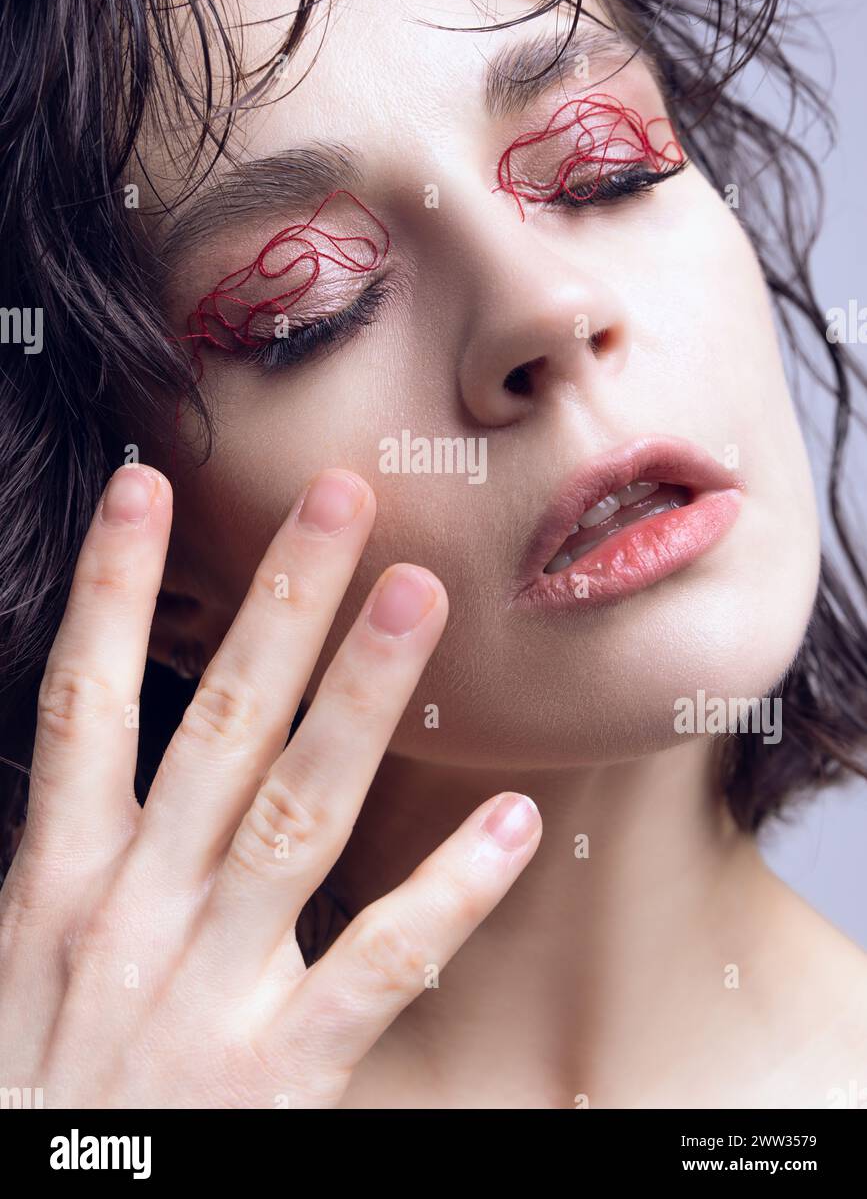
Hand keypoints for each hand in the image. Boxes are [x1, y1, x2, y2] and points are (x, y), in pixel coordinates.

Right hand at [0, 465, 540, 1106]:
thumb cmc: (36, 1085)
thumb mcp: (23, 953)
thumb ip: (77, 850)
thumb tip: (110, 745)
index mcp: (61, 878)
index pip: (85, 702)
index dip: (113, 588)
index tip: (146, 486)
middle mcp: (135, 911)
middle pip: (220, 726)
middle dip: (280, 604)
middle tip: (341, 498)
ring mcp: (209, 986)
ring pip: (298, 812)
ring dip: (362, 697)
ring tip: (417, 596)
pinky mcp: (278, 1071)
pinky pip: (377, 963)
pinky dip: (446, 890)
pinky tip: (508, 820)